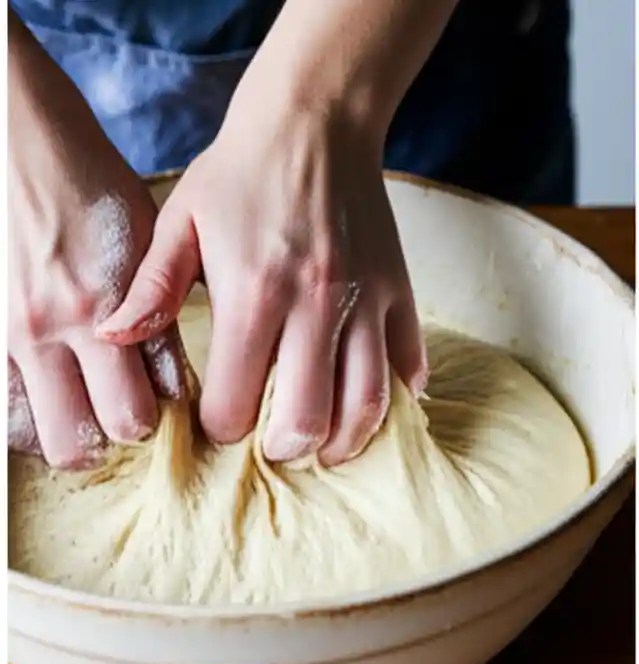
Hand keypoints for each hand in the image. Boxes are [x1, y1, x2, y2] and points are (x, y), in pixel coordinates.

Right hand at [8, 36, 185, 467]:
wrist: (9, 134)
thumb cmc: (83, 179)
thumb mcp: (144, 236)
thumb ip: (159, 306)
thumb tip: (174, 377)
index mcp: (104, 304)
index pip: (148, 401)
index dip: (164, 413)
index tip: (167, 404)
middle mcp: (52, 328)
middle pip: (101, 433)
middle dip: (123, 432)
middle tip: (128, 414)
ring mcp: (5, 333)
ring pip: (43, 435)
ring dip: (71, 434)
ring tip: (85, 418)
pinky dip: (23, 419)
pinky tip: (43, 404)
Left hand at [99, 106, 427, 465]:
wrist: (317, 123)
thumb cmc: (242, 173)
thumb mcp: (181, 222)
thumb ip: (150, 287)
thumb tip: (112, 339)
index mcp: (255, 294)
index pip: (239, 402)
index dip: (224, 426)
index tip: (220, 420)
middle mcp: (317, 305)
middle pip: (309, 417)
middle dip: (286, 448)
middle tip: (273, 444)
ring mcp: (366, 301)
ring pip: (369, 402)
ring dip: (345, 439)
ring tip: (325, 447)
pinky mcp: (399, 291)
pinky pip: (409, 361)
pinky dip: (397, 394)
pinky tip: (373, 402)